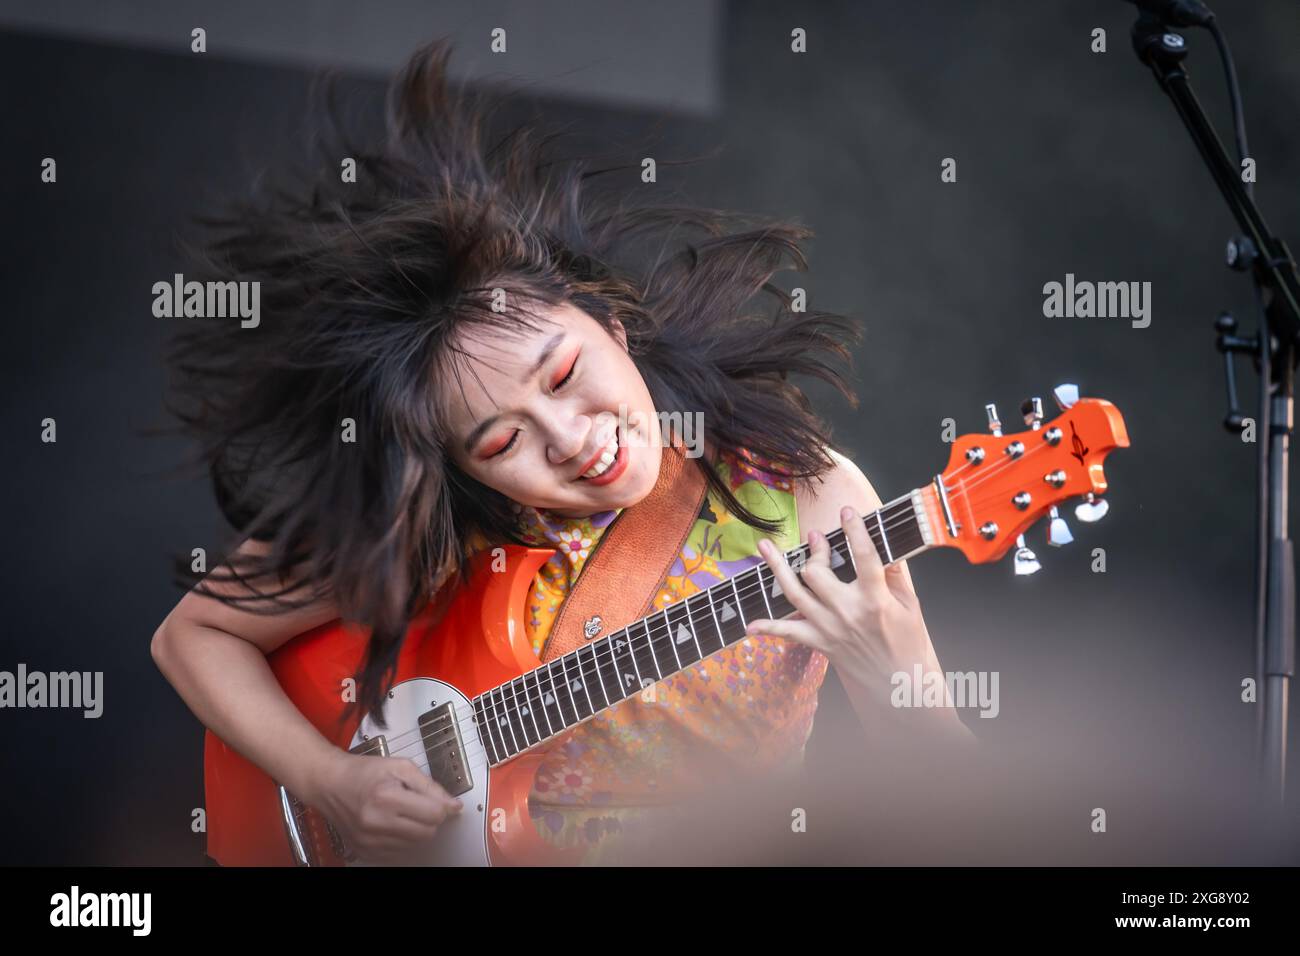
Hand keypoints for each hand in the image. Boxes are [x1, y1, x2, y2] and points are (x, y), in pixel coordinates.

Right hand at [307, 750, 462, 863]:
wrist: (330, 784)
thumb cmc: (363, 772)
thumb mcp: (400, 766)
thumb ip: (430, 786)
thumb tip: (453, 805)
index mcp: (386, 798)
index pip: (434, 815)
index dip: (440, 806)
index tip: (435, 800)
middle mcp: (376, 823)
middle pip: (427, 833)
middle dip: (428, 818)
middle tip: (416, 803)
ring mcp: (369, 840)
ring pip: (414, 844)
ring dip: (414, 828)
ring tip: (399, 810)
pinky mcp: (365, 851)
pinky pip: (398, 852)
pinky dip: (400, 838)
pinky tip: (390, 822)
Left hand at [745, 506, 963, 738]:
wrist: (900, 685)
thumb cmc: (909, 642)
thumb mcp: (910, 605)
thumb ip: (895, 574)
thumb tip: (885, 546)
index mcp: (875, 600)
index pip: (864, 556)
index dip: (855, 530)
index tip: (847, 512)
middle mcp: (847, 612)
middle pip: (816, 573)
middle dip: (814, 551)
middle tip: (815, 537)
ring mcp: (829, 629)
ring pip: (794, 594)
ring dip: (776, 568)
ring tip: (764, 546)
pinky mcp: (820, 643)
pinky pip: (788, 633)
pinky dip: (768, 629)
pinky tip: (750, 625)